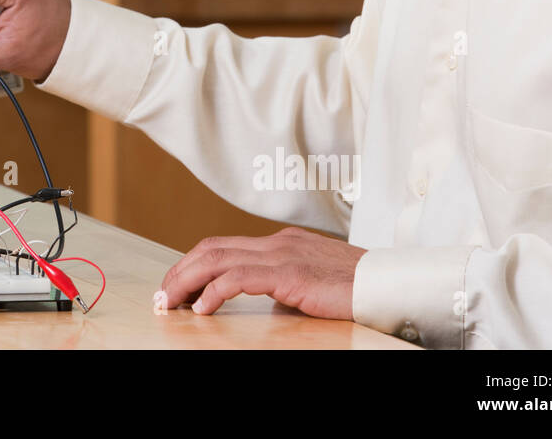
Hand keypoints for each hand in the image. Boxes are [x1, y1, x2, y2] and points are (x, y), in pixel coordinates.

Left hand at [158, 227, 367, 319]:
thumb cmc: (356, 289)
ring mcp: (282, 254)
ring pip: (216, 259)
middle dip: (180, 271)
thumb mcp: (311, 284)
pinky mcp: (289, 273)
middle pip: (211, 248)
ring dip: (186, 281)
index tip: (176, 287)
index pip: (223, 246)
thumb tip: (264, 302)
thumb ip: (284, 286)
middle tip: (162, 296)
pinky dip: (214, 292)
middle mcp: (276, 242)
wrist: (388, 285)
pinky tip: (202, 309)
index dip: (193, 265)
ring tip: (171, 303)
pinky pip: (238, 277)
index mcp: (280, 242)